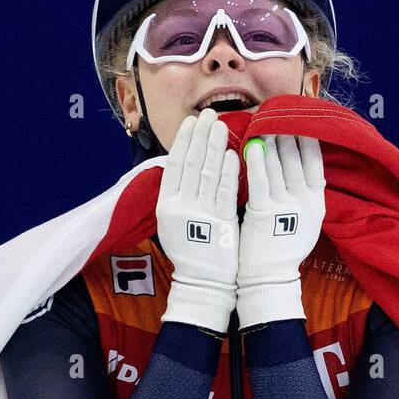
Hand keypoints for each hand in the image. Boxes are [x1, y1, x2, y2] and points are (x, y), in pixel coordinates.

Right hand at [156, 108, 240, 335]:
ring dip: (215, 146)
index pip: (174, 164)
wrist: (204, 283)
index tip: (192, 122)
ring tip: (222, 126)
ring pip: (208, 172)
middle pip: (192, 163)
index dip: (183, 140)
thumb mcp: (174, 221)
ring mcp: (200, 215)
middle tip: (210, 115)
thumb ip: (178, 193)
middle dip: (201, 136)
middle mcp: (180, 207)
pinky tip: (233, 153)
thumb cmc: (192, 250)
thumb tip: (185, 161)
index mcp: (165, 205)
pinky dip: (230, 171)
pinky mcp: (220, 223)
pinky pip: (226, 191)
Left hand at [236, 133, 324, 331]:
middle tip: (276, 113)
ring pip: (278, 164)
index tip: (298, 119)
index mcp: (317, 202)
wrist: (269, 279)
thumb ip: (304, 192)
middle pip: (296, 157)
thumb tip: (298, 160)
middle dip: (286, 132)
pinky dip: (256, 160)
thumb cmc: (282, 247)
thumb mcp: (305, 220)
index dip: (307, 138)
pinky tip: (251, 144)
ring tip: (263, 122)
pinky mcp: (265, 213)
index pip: (314, 161)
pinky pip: (260, 180)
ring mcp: (286, 206)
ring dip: (270, 140)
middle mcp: (305, 202)